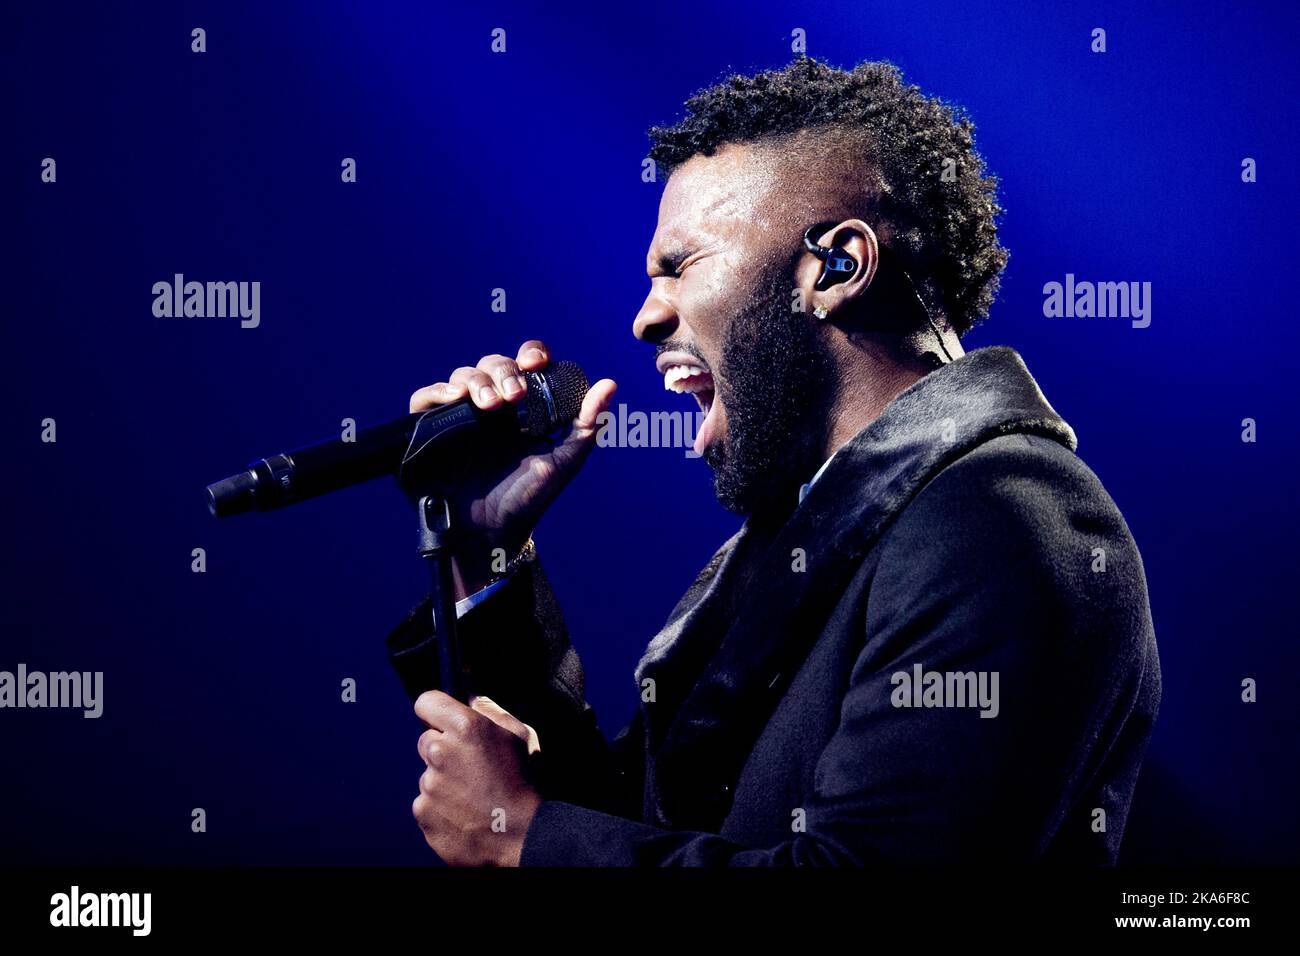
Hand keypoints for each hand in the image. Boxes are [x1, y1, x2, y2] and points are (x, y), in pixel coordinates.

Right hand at [408, 340, 616, 595]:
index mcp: (522, 409)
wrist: (489, 533)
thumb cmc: (527, 499)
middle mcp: (490, 407)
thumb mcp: (563, 463)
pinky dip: (436, 392)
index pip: (524, 365)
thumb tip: (610, 384)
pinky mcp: (428, 430)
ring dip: (476, 381)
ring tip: (489, 405)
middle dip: (505, 372)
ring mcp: (459, 416)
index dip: (530, 354)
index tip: (536, 362)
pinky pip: (425, 399)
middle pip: (493, 364)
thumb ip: (587, 426)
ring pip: (462, 376)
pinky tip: (452, 399)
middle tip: (514, 397)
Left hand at [411, 691, 542, 866]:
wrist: (522, 835)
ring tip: (473, 796)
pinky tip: (465, 813)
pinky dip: (440, 808)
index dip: (436, 711)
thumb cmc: (526, 783)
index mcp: (465, 727)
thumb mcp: (521, 736)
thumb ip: (492, 711)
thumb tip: (472, 700)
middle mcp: (440, 751)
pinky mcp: (423, 812)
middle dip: (443, 750)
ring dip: (444, 782)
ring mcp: (429, 784)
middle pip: (426, 741)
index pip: (426, 702)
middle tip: (470, 767)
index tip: (443, 722)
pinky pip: (426, 804)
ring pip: (428, 775)